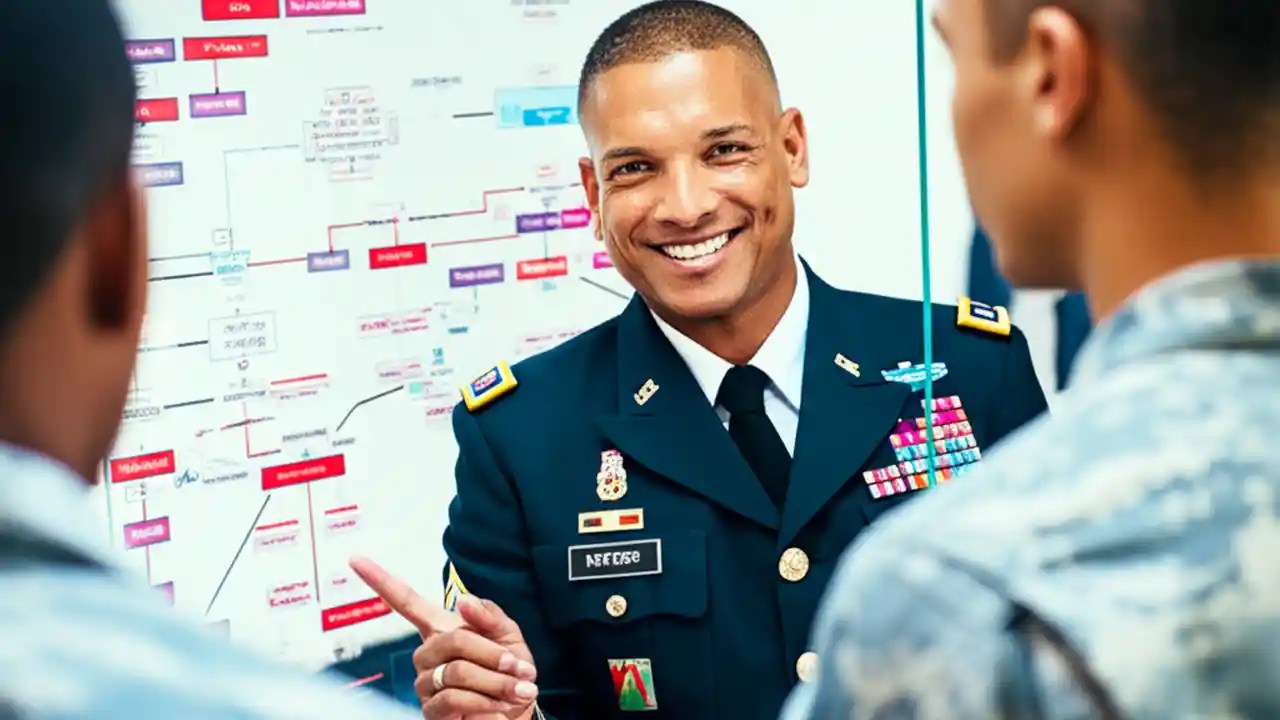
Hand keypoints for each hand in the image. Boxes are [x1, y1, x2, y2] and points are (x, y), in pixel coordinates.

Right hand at [349, 556, 538, 719]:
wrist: (518, 714)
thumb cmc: (510, 674)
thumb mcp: (509, 638)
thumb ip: (490, 617)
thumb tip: (462, 600)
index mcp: (442, 629)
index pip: (406, 602)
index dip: (381, 581)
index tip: (356, 559)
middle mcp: (427, 654)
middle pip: (453, 641)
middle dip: (493, 655)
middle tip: (519, 668)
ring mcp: (426, 684)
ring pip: (457, 672)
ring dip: (495, 682)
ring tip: (518, 689)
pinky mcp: (431, 711)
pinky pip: (454, 699)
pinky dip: (485, 702)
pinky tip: (501, 706)